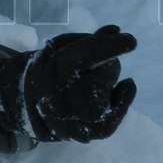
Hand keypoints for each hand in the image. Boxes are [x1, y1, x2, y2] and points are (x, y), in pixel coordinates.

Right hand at [22, 25, 138, 142]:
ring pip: (111, 88)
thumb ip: (88, 38)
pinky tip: (123, 87)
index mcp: (55, 68)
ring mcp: (79, 118)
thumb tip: (116, 31)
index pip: (88, 54)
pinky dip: (123, 97)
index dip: (112, 46)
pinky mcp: (92, 132)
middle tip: (95, 66)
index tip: (131, 41)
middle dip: (106, 63)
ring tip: (93, 82)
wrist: (31, 104)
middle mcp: (65, 95)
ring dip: (108, 80)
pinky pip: (117, 112)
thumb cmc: (52, 69)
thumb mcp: (62, 47)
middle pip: (107, 69)